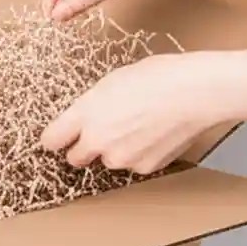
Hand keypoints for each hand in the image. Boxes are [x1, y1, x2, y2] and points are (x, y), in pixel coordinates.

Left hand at [40, 53, 231, 174]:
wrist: (195, 93)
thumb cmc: (157, 77)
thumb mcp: (111, 82)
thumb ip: (91, 105)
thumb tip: (85, 117)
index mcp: (85, 113)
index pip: (51, 140)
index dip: (55, 138)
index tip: (58, 137)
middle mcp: (98, 140)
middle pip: (75, 159)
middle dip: (83, 148)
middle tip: (101, 132)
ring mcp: (121, 158)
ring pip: (108, 161)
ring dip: (116, 150)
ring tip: (138, 126)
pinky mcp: (144, 168)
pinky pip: (134, 165)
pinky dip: (140, 154)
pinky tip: (154, 134)